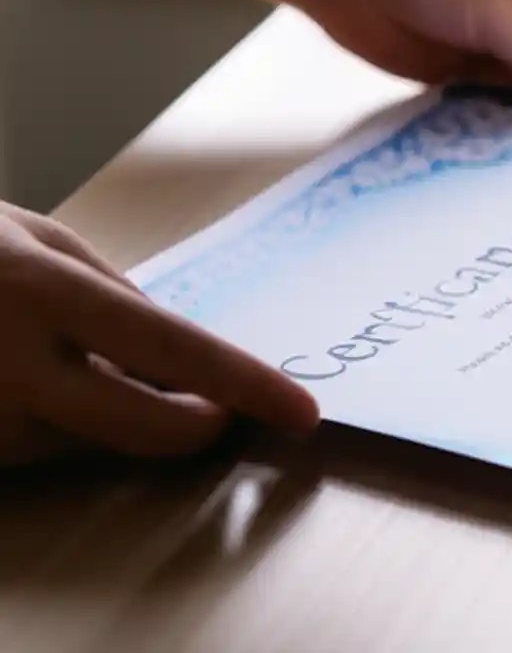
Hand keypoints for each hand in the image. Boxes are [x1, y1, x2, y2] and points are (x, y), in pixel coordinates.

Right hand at [0, 203, 317, 465]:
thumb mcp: (33, 241)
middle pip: (143, 425)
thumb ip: (116, 293)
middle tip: (223, 413)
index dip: (245, 384)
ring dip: (110, 412)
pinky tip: (27, 377)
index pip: (172, 347)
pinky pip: (42, 450)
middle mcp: (9, 365)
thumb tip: (185, 356)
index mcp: (40, 290)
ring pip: (90, 443)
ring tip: (64, 355)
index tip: (303, 411)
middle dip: (198, 426)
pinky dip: (61, 423)